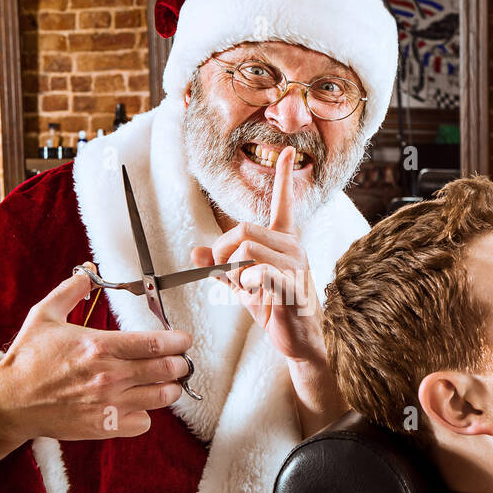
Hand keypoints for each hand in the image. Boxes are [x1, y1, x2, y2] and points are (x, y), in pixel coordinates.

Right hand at [0, 269, 190, 473]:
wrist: (9, 401)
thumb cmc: (27, 359)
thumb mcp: (44, 315)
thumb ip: (70, 291)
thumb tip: (87, 271)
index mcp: (99, 345)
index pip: (156, 343)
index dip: (178, 341)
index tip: (183, 340)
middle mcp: (109, 375)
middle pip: (167, 370)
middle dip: (180, 364)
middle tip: (179, 361)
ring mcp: (108, 403)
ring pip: (161, 397)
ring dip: (169, 388)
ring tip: (166, 382)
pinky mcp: (104, 426)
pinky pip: (144, 423)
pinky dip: (145, 414)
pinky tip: (136, 404)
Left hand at [190, 147, 324, 364]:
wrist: (298, 341)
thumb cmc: (272, 308)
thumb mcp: (241, 284)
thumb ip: (221, 266)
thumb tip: (195, 252)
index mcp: (284, 241)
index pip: (285, 202)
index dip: (285, 176)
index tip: (289, 152)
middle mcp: (292, 247)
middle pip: (244, 229)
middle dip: (222, 249)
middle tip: (223, 271)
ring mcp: (294, 264)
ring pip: (246, 248)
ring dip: (231, 268)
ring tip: (241, 286)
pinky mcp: (291, 284)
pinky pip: (257, 271)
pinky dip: (244, 283)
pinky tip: (252, 293)